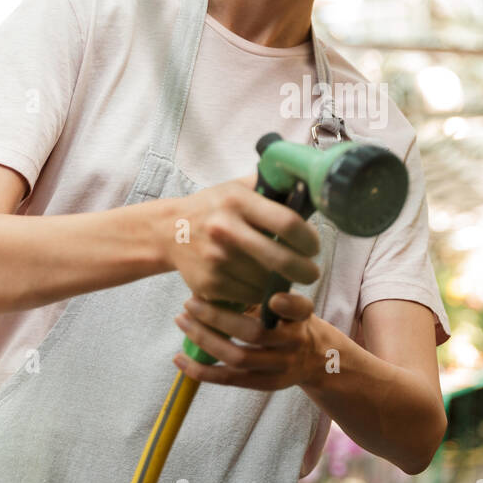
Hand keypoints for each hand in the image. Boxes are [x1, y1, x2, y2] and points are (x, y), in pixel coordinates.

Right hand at [162, 173, 320, 305]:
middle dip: (306, 271)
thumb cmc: (213, 208)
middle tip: (312, 273)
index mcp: (237, 201)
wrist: (168, 231)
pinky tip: (258, 282)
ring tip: (282, 275)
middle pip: (282, 259)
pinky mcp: (209, 283)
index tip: (314, 246)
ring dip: (281, 283)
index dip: (309, 239)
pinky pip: (250, 296)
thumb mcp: (237, 188)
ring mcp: (216, 259)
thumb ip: (270, 186)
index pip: (287, 222)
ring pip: (267, 282)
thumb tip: (309, 188)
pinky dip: (260, 293)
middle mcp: (226, 229)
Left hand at [172, 291, 320, 389]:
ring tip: (182, 321)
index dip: (287, 305)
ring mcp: (280, 367)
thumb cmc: (290, 320)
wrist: (317, 358)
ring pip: (238, 358)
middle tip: (190, 302)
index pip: (299, 309)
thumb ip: (264, 291)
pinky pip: (228, 379)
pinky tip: (180, 358)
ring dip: (204, 339)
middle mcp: (294, 342)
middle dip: (217, 317)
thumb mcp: (290, 302)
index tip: (273, 297)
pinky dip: (201, 370)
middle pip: (255, 333)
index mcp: (302, 317)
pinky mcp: (266, 384)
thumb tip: (219, 275)